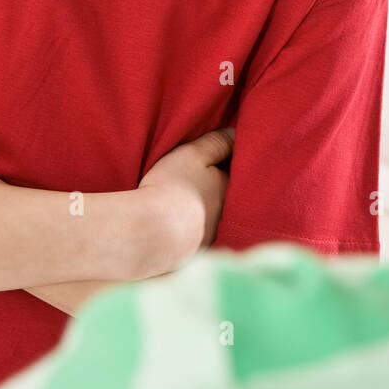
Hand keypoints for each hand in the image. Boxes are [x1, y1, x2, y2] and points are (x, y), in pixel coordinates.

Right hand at [138, 126, 234, 262]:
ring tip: (186, 204)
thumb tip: (237, 134)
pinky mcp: (192, 255)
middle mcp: (224, 215)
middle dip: (216, 190)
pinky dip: (188, 231)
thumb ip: (216, 143)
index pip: (236, 172)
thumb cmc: (174, 187)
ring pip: (210, 219)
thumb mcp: (194, 155)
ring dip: (202, 212)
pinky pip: (194, 238)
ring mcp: (208, 237)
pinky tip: (175, 227)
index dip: (228, 164)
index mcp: (227, 189)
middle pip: (224, 198)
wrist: (151, 233)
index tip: (220, 157)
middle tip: (199, 180)